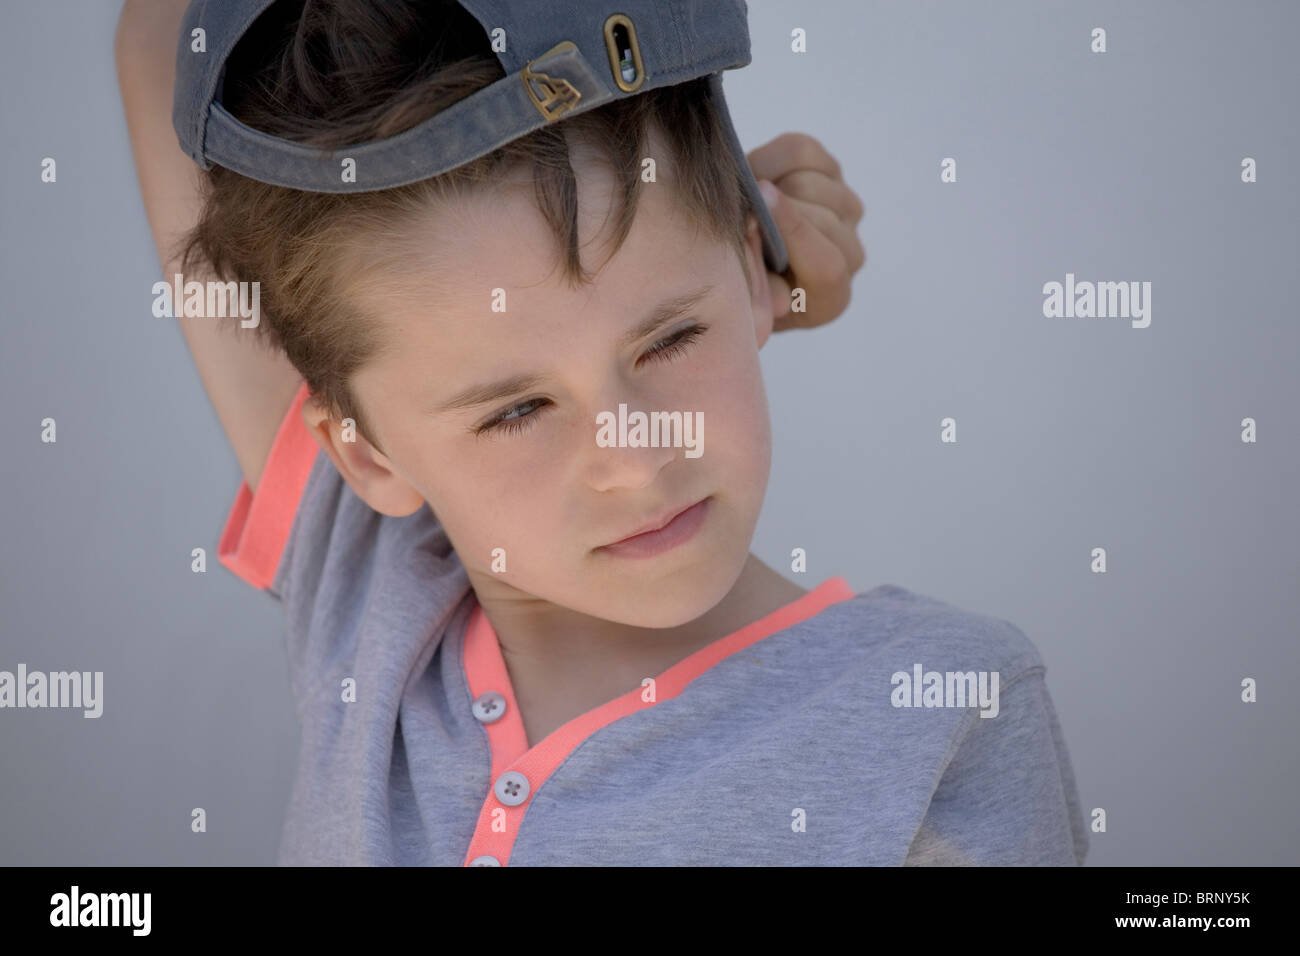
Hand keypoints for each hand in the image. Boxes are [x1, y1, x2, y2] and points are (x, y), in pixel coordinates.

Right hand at [747, 133, 865, 331]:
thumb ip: (751, 282)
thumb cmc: (740, 287)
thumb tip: (759, 247)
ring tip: (744, 201)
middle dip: (770, 209)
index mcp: (830, 297)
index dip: (793, 232)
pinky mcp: (831, 172)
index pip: (827, 264)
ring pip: (811, 182)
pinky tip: (756, 176)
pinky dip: (771, 158)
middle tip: (732, 211)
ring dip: (768, 185)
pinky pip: (802, 151)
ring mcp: (846, 210)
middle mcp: (849, 253)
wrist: (744, 261)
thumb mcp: (740, 298)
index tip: (756, 208)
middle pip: (818, 216)